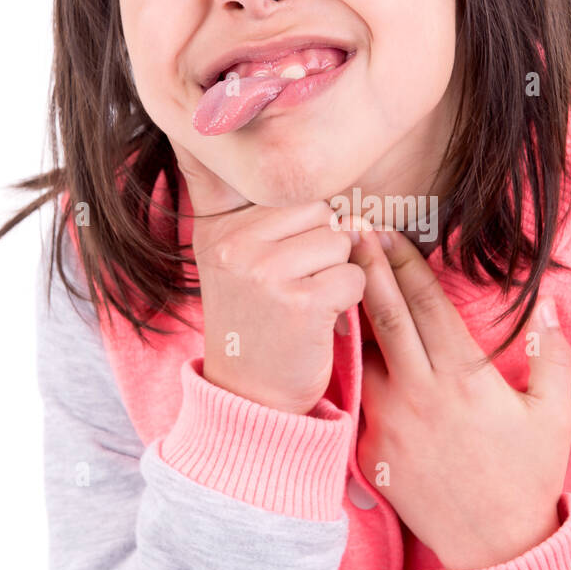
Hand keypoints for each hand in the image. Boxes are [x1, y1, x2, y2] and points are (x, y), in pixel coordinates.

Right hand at [167, 137, 364, 414]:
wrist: (250, 399)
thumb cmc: (257, 325)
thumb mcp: (237, 262)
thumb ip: (263, 214)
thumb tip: (318, 170)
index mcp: (216, 227)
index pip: (291, 193)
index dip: (304, 228)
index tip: (283, 263)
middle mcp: (234, 244)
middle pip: (320, 212)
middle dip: (324, 249)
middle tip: (298, 288)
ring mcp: (265, 272)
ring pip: (341, 242)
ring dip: (337, 274)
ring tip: (308, 303)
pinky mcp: (300, 303)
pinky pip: (354, 277)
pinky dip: (349, 302)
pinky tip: (321, 321)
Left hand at [351, 225, 570, 569]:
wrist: (494, 548)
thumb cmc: (530, 476)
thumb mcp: (556, 413)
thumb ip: (551, 352)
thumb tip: (547, 303)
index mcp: (465, 379)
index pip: (427, 305)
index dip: (406, 265)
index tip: (391, 236)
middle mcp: (421, 394)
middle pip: (386, 316)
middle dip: (367, 269)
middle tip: (352, 233)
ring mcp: (390, 421)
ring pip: (362, 352)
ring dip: (351, 311)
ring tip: (339, 276)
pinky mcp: (371, 447)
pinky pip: (358, 393)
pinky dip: (350, 361)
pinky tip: (342, 338)